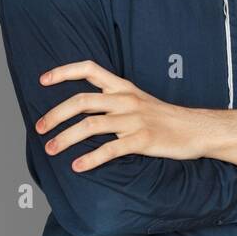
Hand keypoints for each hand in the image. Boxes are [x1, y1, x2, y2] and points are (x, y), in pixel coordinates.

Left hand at [35, 61, 219, 171]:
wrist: (196, 129)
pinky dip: (90, 158)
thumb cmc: (164, 117)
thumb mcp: (137, 100)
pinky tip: (77, 166)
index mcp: (123, 87)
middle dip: (55, 114)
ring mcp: (134, 120)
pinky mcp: (142, 141)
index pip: (89, 69)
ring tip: (51, 149)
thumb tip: (80, 109)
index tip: (42, 80)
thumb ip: (111, 100)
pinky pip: (110, 149)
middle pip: (81, 101)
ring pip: (90, 126)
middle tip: (39, 128)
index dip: (63, 72)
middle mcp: (126, 100)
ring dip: (65, 138)